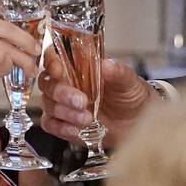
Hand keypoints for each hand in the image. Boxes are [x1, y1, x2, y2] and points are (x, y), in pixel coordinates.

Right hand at [38, 51, 155, 147]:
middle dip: (62, 93)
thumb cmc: (131, 96)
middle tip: (82, 101)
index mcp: (79, 65)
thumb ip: (118, 72)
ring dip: (66, 112)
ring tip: (88, 118)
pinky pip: (50, 124)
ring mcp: (63, 104)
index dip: (51, 61)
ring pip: (48, 104)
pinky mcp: (63, 124)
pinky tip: (77, 129)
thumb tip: (106, 64)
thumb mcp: (130, 82)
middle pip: (48, 83)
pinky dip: (61, 127)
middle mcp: (67, 82)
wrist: (137, 123)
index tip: (59, 70)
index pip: (54, 56)